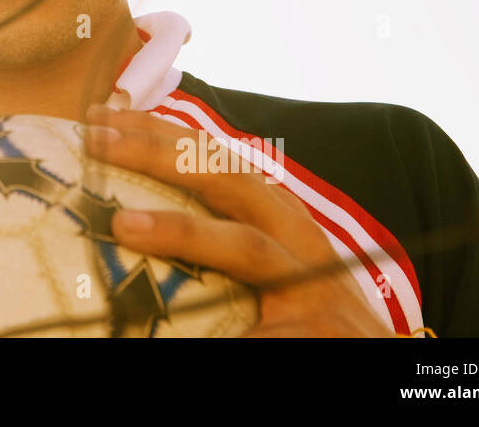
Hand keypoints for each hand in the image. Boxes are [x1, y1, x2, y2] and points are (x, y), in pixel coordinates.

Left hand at [83, 104, 393, 336]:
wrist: (383, 363)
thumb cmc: (304, 309)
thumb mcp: (262, 259)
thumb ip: (210, 232)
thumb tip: (120, 218)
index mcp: (275, 212)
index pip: (211, 156)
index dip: (156, 130)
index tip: (97, 115)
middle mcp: (296, 235)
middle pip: (226, 179)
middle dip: (159, 154)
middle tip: (95, 141)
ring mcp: (312, 282)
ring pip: (246, 247)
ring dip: (183, 232)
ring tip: (123, 225)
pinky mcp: (318, 333)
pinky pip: (261, 329)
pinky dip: (226, 325)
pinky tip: (161, 332)